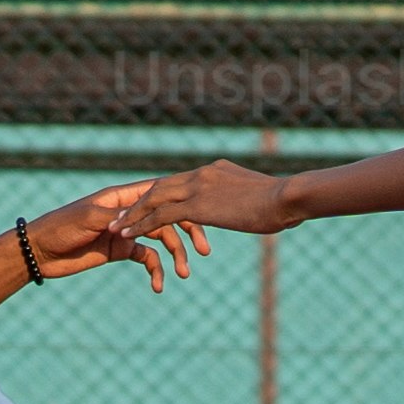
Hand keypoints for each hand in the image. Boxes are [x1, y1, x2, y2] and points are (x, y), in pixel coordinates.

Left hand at [14, 184, 205, 289]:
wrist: (40, 252)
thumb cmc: (59, 227)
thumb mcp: (86, 219)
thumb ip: (115, 217)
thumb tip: (140, 217)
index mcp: (122, 198)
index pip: (158, 194)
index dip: (180, 201)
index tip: (203, 213)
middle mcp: (128, 212)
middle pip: (167, 217)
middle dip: (188, 233)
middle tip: (203, 250)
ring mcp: (126, 232)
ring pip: (162, 240)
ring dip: (175, 256)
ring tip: (184, 274)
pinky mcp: (121, 251)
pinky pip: (147, 259)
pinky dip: (155, 272)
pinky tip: (158, 286)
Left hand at [94, 157, 291, 243]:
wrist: (288, 198)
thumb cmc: (285, 202)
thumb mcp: (262, 197)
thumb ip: (249, 199)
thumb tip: (258, 207)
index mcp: (216, 170)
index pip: (180, 181)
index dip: (161, 192)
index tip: (146, 202)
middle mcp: (202, 174)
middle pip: (161, 185)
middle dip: (139, 200)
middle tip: (121, 212)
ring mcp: (198, 187)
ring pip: (154, 198)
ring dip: (133, 213)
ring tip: (115, 225)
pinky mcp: (197, 205)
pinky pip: (160, 215)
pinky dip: (141, 224)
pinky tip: (128, 234)